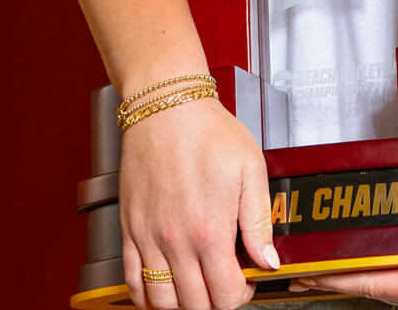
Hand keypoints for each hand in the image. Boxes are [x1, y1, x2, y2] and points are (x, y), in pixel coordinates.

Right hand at [118, 96, 279, 309]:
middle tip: (223, 286)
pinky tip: (160, 290)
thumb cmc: (208, 132)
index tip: (245, 283)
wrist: (166, 108)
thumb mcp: (251, 170)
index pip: (225, 295)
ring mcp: (149, 238)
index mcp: (210, 231)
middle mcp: (176, 241)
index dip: (240, 296)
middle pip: (194, 304)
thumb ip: (260, 221)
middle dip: (214, 303)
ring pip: (161, 301)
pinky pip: (131, 280)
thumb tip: (268, 260)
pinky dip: (144, 296)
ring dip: (181, 304)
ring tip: (196, 290)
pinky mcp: (130, 229)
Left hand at [291, 211, 397, 309]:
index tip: (304, 269)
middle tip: (300, 269)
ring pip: (389, 285)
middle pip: (373, 285)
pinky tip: (386, 265)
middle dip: (335, 277)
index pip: (373, 281)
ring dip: (357, 276)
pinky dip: (385, 274)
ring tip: (330, 267)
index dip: (334, 275)